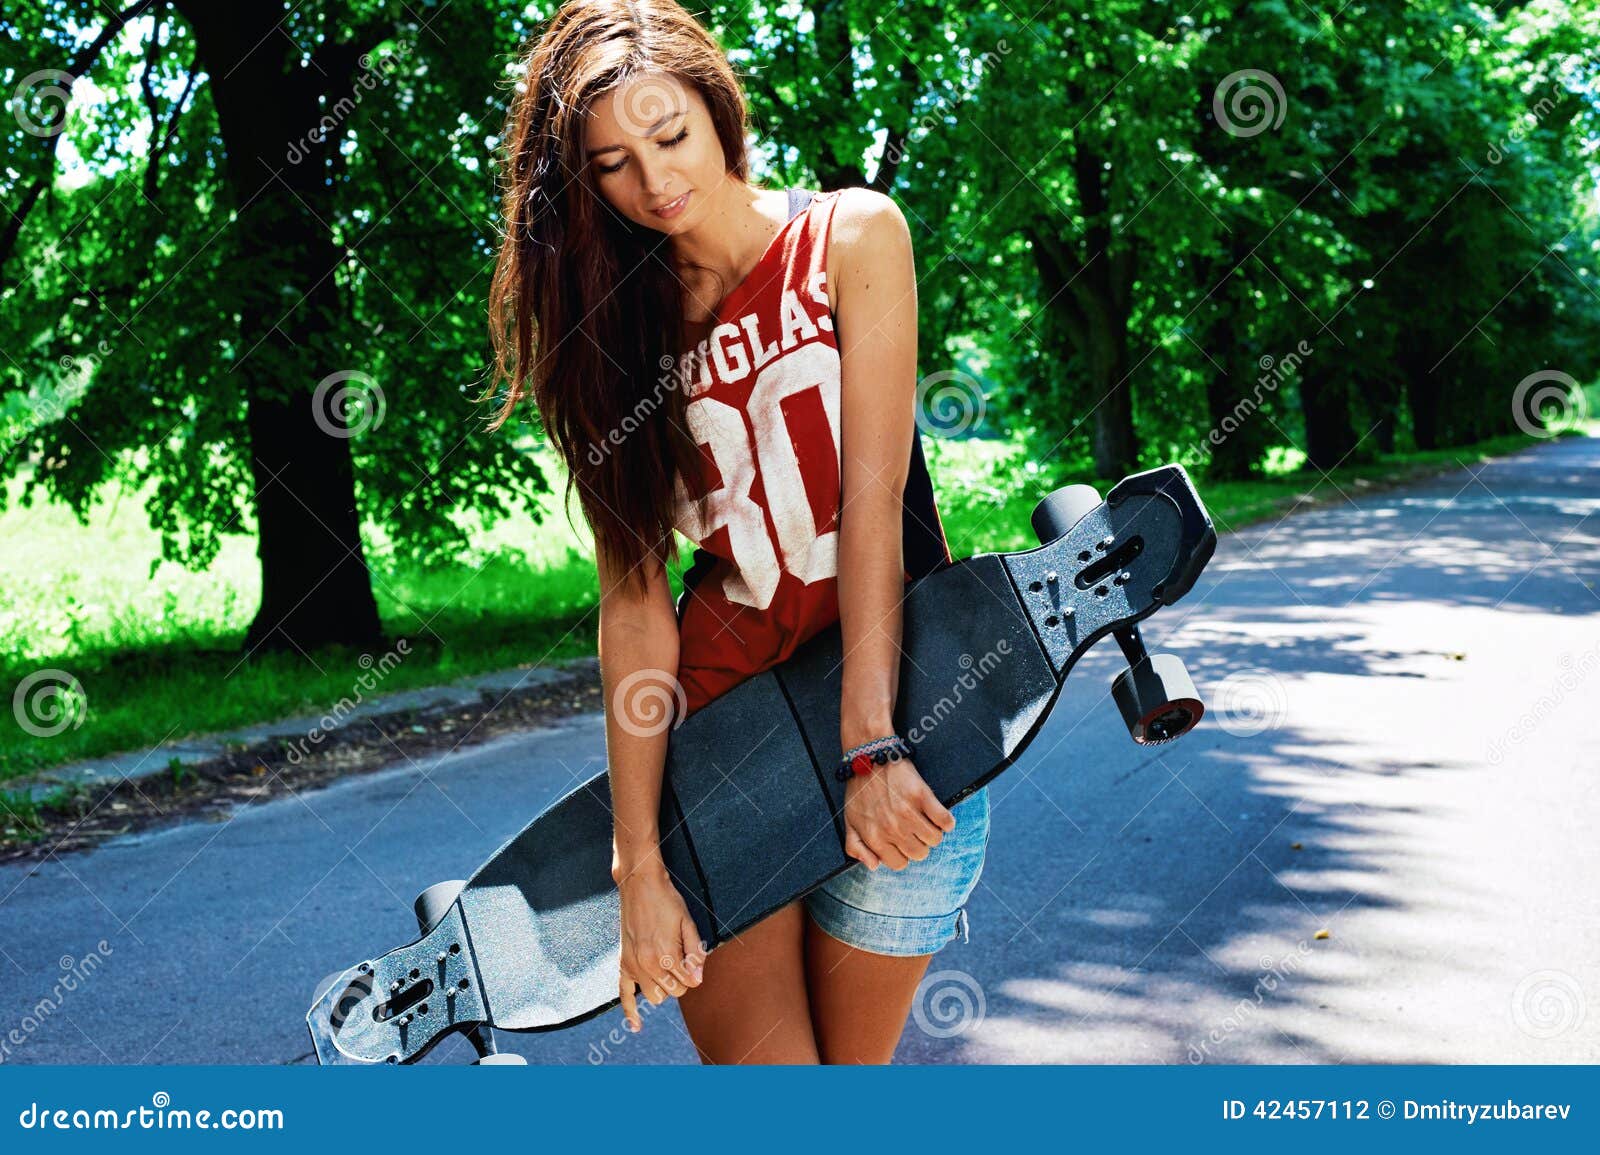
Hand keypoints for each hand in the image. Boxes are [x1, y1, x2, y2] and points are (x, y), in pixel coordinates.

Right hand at [614, 856, 705, 1032]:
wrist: (640, 884)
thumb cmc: (667, 901)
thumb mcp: (688, 923)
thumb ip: (695, 953)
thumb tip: (698, 979)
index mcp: (665, 954)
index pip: (688, 984)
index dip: (694, 973)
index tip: (692, 959)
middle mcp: (647, 964)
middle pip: (672, 992)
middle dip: (680, 980)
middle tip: (680, 959)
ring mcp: (632, 965)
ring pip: (654, 997)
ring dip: (662, 987)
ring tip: (665, 967)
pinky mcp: (622, 963)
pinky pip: (624, 995)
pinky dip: (630, 1012)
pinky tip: (637, 1026)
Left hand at [841, 755, 955, 870]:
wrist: (869, 759)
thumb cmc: (859, 791)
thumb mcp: (849, 821)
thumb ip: (856, 847)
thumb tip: (874, 866)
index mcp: (875, 837)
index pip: (900, 864)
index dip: (903, 854)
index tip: (904, 843)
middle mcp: (892, 829)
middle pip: (919, 854)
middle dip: (919, 845)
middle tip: (915, 831)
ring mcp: (908, 813)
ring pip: (934, 840)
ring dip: (933, 833)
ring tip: (926, 822)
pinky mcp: (922, 797)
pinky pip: (944, 820)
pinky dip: (947, 822)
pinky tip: (940, 817)